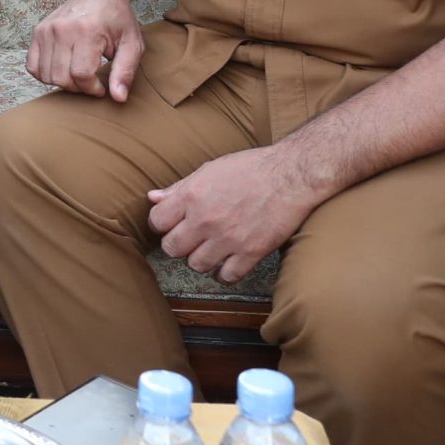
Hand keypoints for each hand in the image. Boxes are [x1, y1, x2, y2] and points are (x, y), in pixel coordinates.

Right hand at [26, 0, 143, 100]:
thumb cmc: (117, 18)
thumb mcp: (131, 43)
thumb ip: (125, 71)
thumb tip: (118, 97)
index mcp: (87, 31)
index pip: (81, 74)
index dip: (92, 88)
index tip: (101, 87)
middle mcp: (62, 30)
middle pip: (61, 77)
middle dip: (78, 87)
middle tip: (90, 82)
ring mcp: (46, 30)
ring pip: (45, 74)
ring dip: (62, 82)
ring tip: (77, 75)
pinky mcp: (38, 32)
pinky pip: (32, 65)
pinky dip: (44, 74)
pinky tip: (60, 70)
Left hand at [147, 149, 318, 282]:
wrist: (291, 175)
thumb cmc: (250, 168)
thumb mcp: (210, 170)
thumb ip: (179, 187)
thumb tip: (152, 198)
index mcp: (192, 196)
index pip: (157, 222)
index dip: (161, 224)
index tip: (171, 224)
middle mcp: (206, 219)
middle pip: (172, 248)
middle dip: (178, 244)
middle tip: (189, 239)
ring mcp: (228, 238)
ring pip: (196, 265)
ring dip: (200, 259)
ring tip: (209, 249)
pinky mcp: (251, 252)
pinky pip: (226, 276)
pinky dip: (224, 274)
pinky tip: (226, 264)